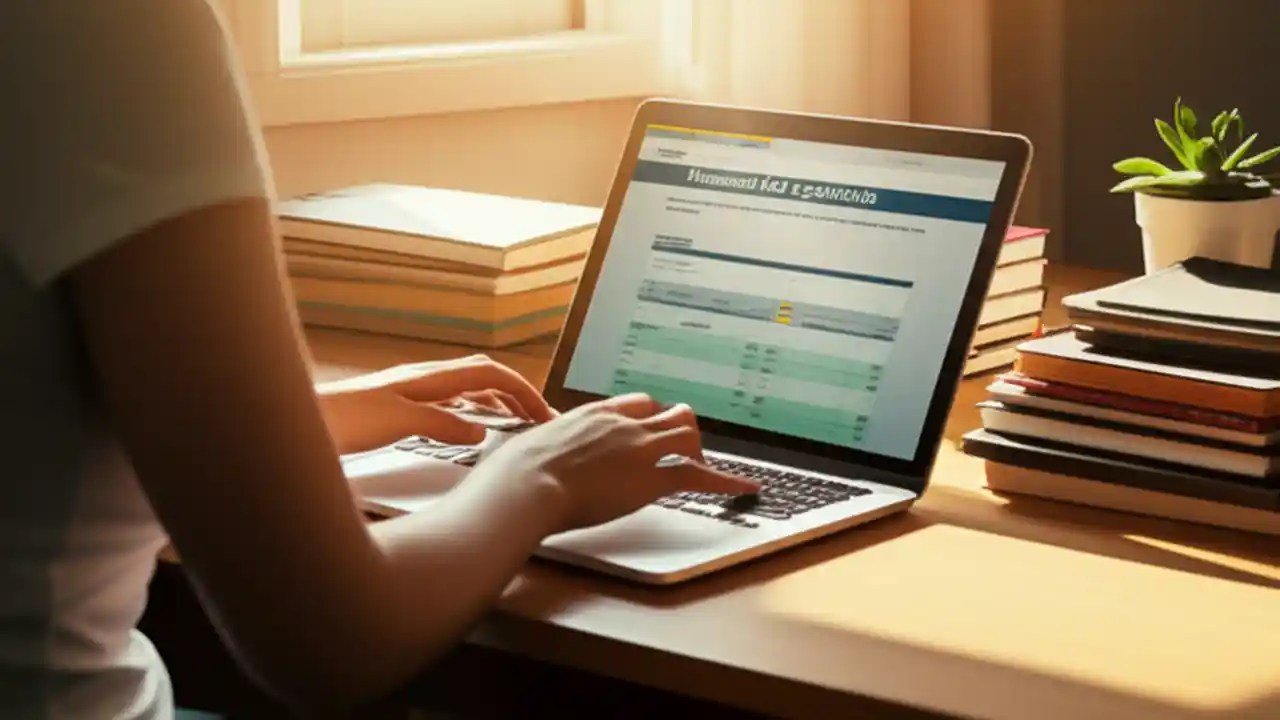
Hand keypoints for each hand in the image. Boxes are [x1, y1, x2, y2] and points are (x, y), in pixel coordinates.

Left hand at [316, 355, 554, 453]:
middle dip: (515, 394)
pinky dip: (471, 415)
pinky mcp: (396, 410)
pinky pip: (448, 406)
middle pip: (482, 377)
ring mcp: (409, 393)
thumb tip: (482, 431)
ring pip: (466, 392)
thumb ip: (442, 424)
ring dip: (495, 404)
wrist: (292, 424)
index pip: (489, 372)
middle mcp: (421, 380)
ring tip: (516, 426)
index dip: (521, 389)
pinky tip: (469, 432)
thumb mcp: (397, 421)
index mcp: (427, 377)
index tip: (545, 413)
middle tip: (539, 421)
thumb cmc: (339, 419)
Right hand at [477, 393, 759, 531]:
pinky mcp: (654, 475)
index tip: (649, 433)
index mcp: (591, 414)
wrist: (524, 487)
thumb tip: (522, 463)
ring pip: (689, 433)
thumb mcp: (526, 450)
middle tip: (674, 455)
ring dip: (696, 450)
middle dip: (676, 431)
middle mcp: (622, 423)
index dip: (647, 420)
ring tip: (697, 469)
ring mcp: (641, 446)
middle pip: (668, 412)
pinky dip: (730, 480)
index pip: (635, 404)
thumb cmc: (513, 476)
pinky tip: (749, 486)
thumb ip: (538, 451)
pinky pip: (703, 473)